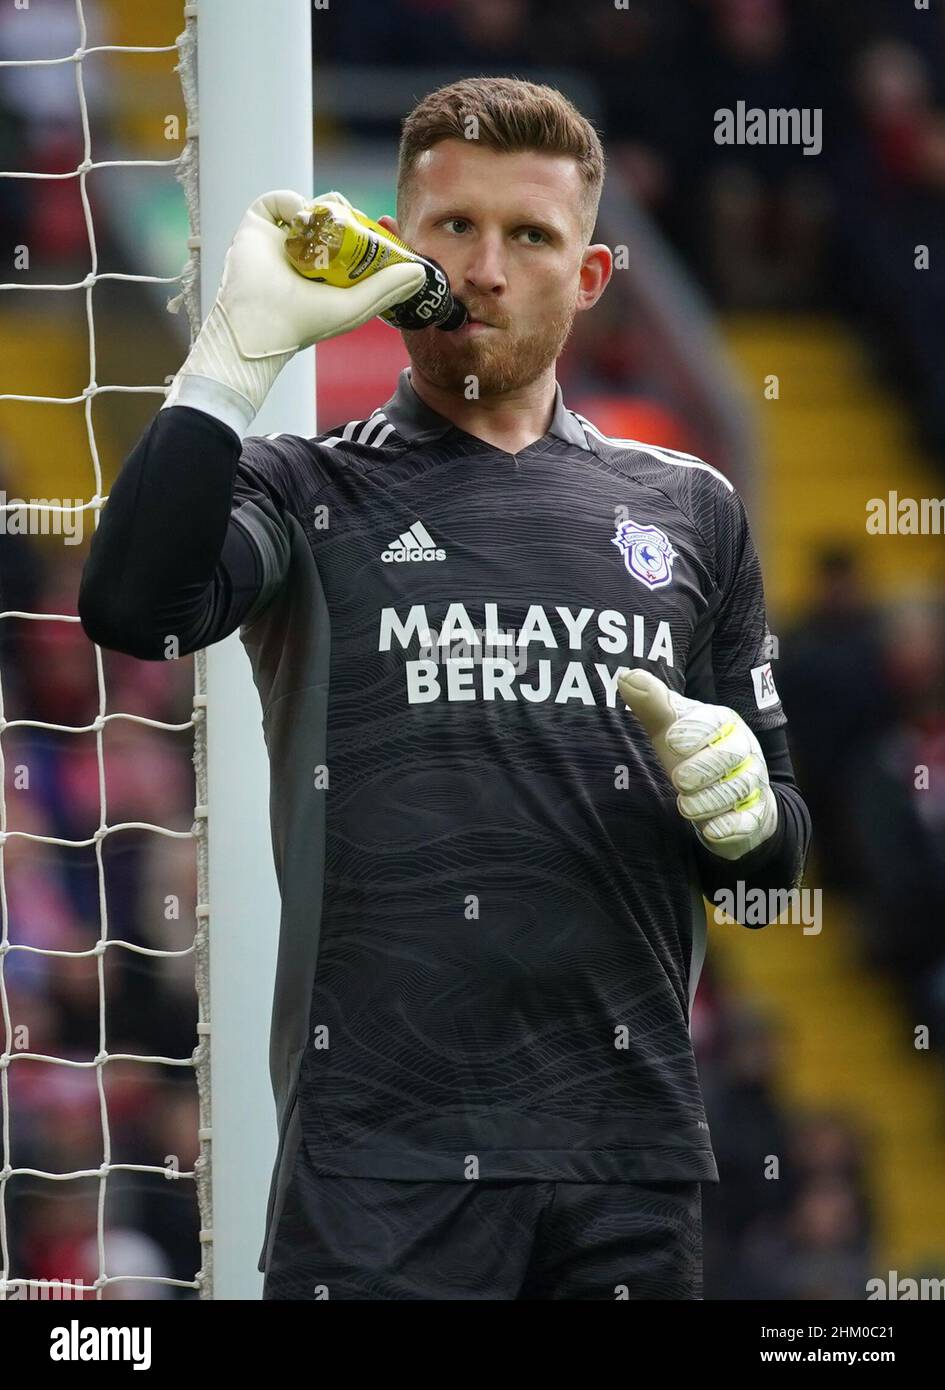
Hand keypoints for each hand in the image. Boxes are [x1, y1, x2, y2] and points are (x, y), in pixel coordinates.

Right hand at [219, 189, 425, 356]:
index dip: (372, 231)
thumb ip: (388, 288)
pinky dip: (293, 202)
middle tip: (361, 219)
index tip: (387, 223)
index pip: (353, 242)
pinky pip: (280, 200)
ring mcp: (280, 238)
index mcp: (326, 273)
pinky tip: (302, 220)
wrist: (260, 324)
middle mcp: (304, 254)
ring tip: (330, 222)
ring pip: (310, 206)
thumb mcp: (356, 307)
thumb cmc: (305, 322)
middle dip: (350, 214)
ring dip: (325, 207)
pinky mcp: (258, 225)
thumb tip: (422, 272)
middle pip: (334, 219)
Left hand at [617, 667, 777, 861]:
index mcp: (723, 722)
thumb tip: (625, 676)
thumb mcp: (669, 729)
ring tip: (686, 807)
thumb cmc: (693, 754)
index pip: (715, 721)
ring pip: (738, 789)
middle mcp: (743, 749)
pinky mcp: (755, 814)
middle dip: (703, 768)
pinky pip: (749, 820)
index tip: (672, 741)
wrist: (727, 795)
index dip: (695, 730)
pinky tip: (711, 830)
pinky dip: (730, 827)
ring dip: (710, 800)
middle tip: (679, 780)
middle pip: (731, 755)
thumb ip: (650, 704)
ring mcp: (752, 782)